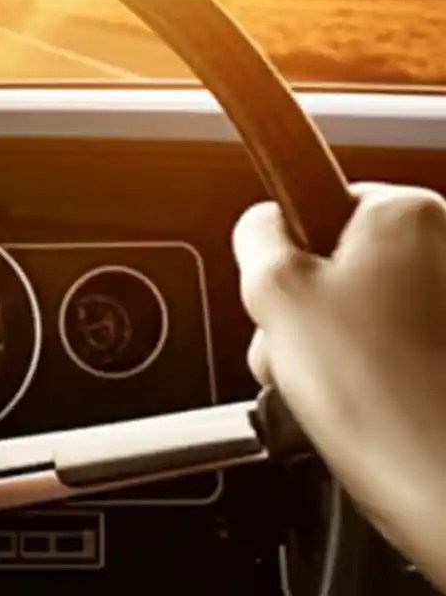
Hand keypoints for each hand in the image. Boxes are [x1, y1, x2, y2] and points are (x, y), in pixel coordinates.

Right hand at [234, 183, 445, 587]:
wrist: (442, 481)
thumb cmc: (376, 391)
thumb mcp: (275, 293)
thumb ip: (256, 238)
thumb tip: (260, 224)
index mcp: (404, 211)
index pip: (316, 203)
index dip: (281, 256)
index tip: (275, 299)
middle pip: (344, 262)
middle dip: (307, 311)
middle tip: (296, 355)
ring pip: (370, 310)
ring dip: (336, 347)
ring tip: (333, 392)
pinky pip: (405, 347)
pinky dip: (377, 373)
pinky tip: (365, 407)